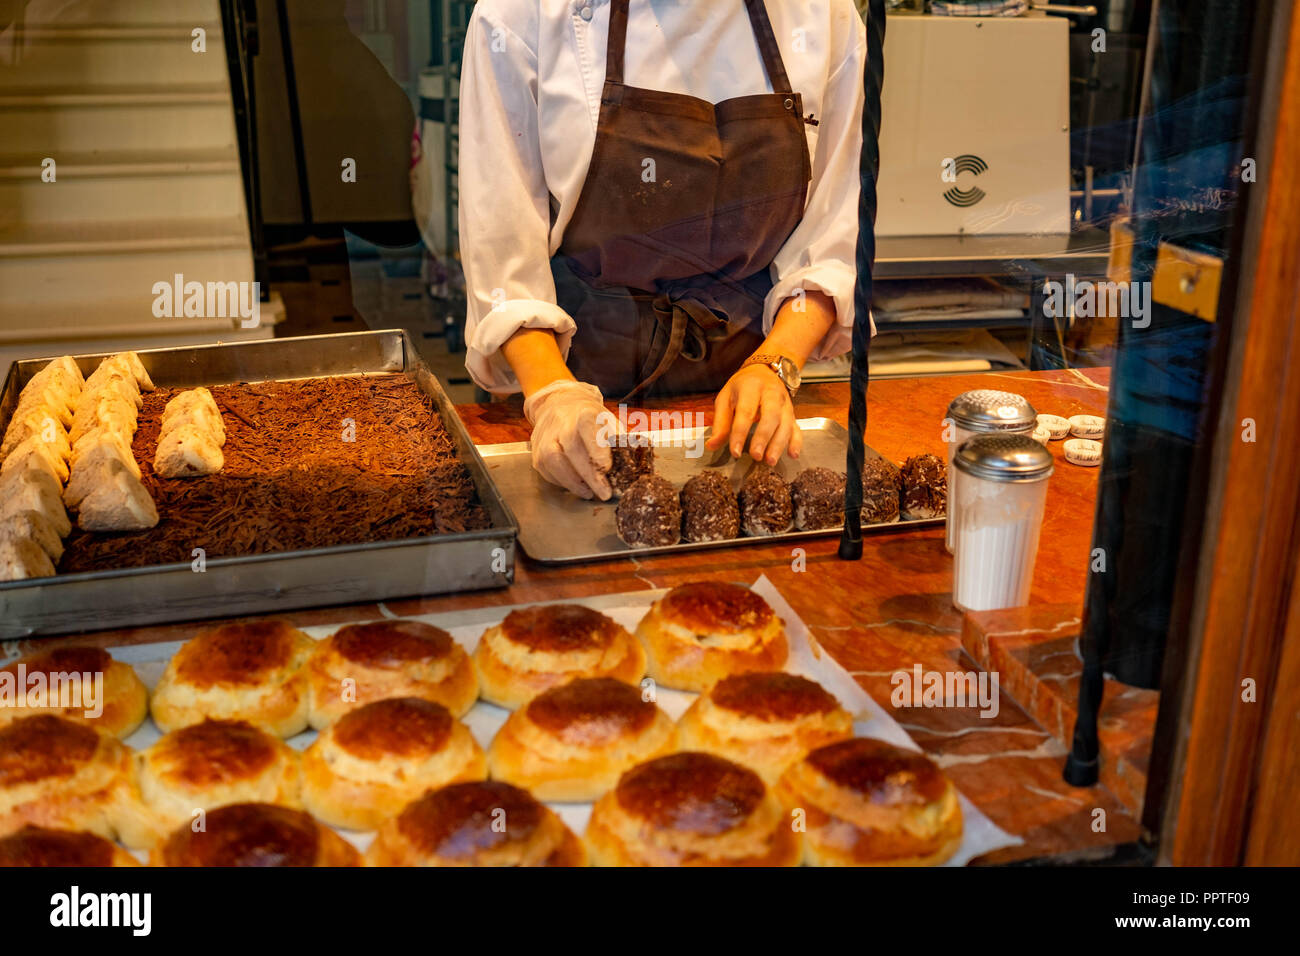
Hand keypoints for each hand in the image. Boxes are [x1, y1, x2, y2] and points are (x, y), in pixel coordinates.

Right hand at [523, 379, 614, 499]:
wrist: (560, 404)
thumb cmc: (591, 419)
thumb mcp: (609, 422)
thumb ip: (620, 440)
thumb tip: (637, 461)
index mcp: (584, 413)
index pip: (587, 426)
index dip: (596, 446)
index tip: (607, 466)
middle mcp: (562, 423)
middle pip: (572, 448)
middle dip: (589, 474)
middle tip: (605, 493)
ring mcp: (546, 437)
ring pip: (553, 460)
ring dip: (572, 481)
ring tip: (589, 493)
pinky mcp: (537, 451)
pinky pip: (546, 469)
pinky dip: (562, 482)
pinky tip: (576, 487)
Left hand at [706, 365, 802, 465]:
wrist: (764, 372)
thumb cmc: (742, 388)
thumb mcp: (726, 398)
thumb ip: (721, 423)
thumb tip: (711, 446)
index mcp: (751, 387)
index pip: (746, 411)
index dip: (740, 433)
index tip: (735, 451)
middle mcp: (771, 394)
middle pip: (771, 416)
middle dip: (763, 438)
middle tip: (756, 456)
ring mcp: (784, 404)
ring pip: (786, 424)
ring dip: (779, 444)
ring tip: (770, 461)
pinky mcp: (792, 413)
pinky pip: (797, 428)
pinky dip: (796, 442)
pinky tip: (793, 455)